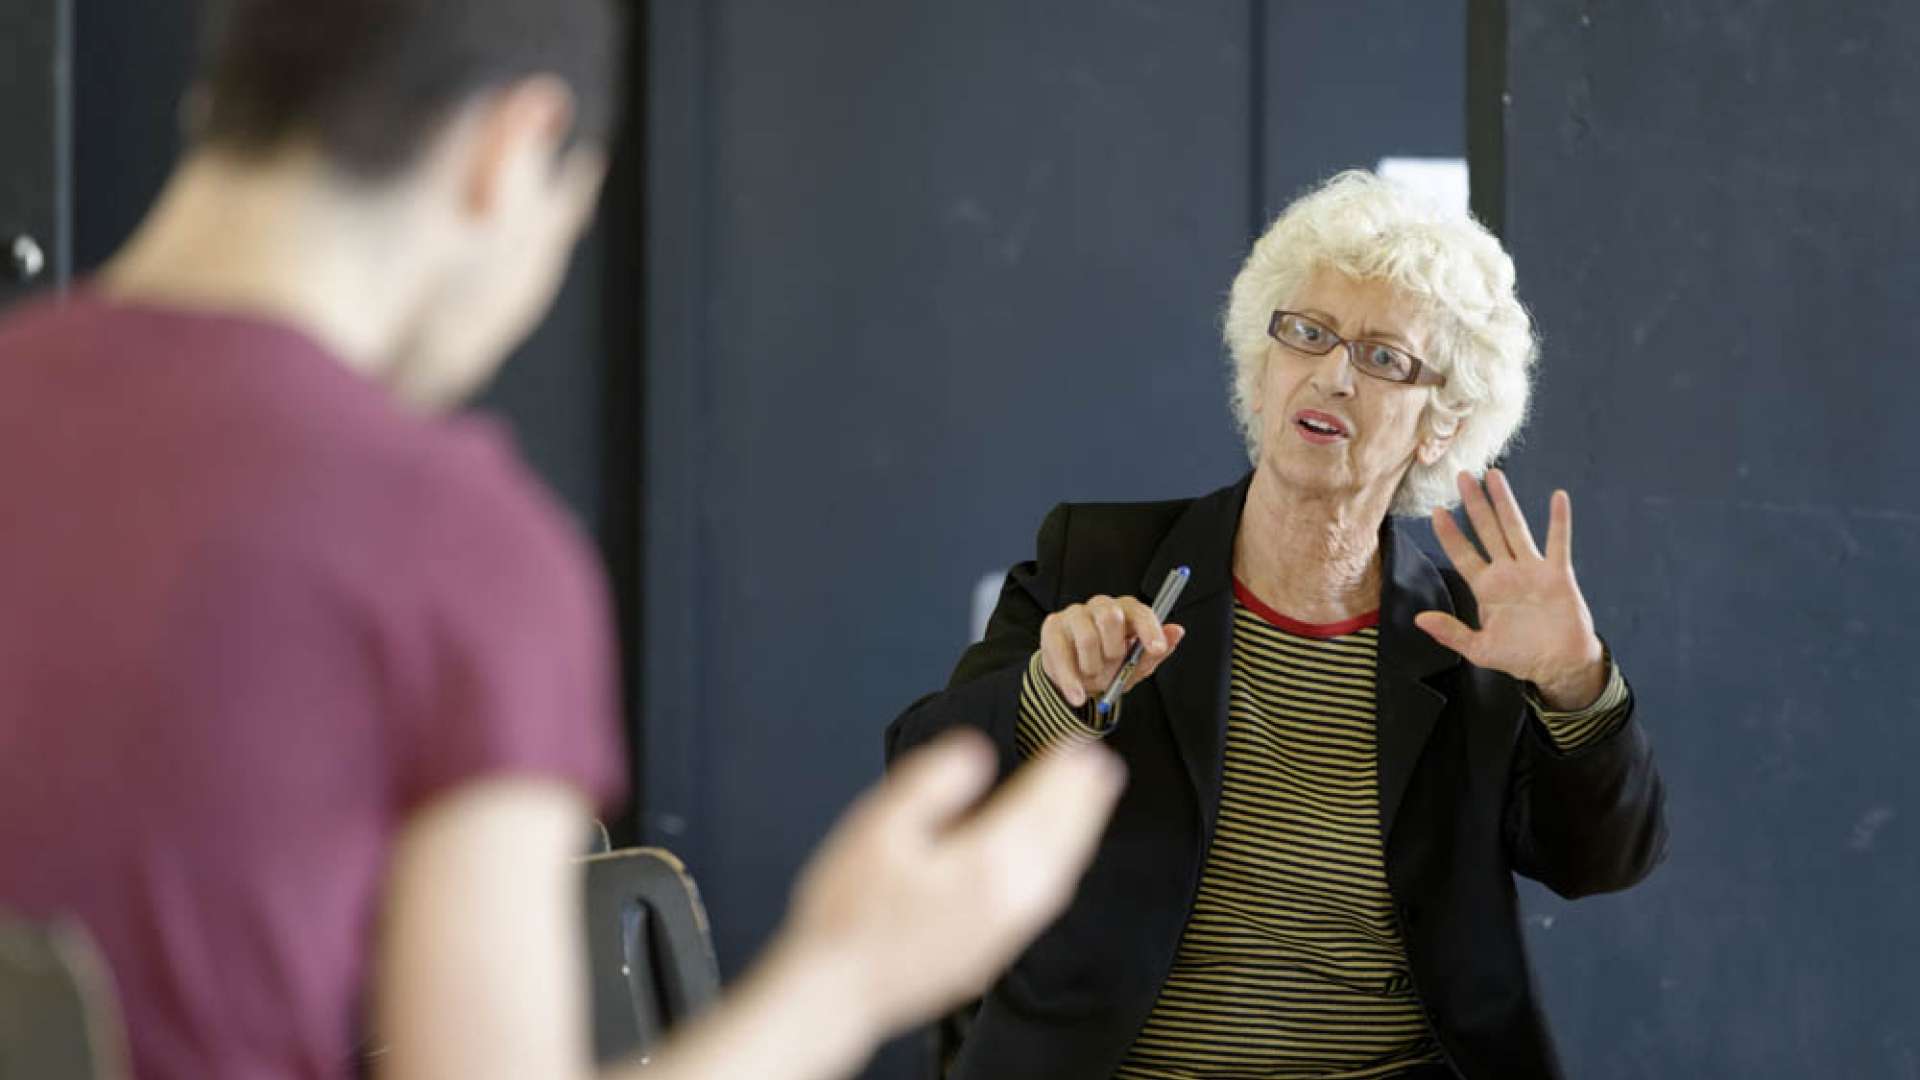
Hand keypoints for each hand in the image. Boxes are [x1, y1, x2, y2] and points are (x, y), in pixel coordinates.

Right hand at [778, 730, 1124, 1041]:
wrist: (838, 990)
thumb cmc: (849, 910)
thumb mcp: (877, 828)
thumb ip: (931, 783)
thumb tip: (975, 753)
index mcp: (983, 862)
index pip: (1036, 806)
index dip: (1060, 773)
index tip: (1079, 746)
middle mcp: (1008, 899)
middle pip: (1059, 838)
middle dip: (1083, 800)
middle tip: (1101, 766)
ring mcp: (1005, 931)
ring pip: (1058, 871)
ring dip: (1079, 833)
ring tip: (1090, 804)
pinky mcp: (993, 952)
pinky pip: (1045, 899)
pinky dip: (1060, 868)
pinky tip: (1054, 860)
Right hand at [1039, 595, 1186, 706]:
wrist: (1076, 682)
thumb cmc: (1109, 667)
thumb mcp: (1135, 666)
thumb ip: (1154, 651)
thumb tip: (1176, 630)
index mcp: (1125, 611)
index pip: (1139, 611)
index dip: (1150, 629)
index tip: (1156, 648)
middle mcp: (1100, 606)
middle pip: (1111, 615)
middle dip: (1115, 648)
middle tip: (1113, 663)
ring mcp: (1075, 615)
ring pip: (1087, 638)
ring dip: (1092, 666)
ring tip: (1092, 674)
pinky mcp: (1052, 627)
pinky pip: (1062, 653)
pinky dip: (1071, 680)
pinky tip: (1077, 695)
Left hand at [1417, 469, 1606, 709]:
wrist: (1559, 665)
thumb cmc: (1519, 656)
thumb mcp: (1479, 649)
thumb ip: (1451, 633)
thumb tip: (1419, 619)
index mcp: (1486, 588)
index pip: (1462, 554)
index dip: (1449, 534)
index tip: (1435, 511)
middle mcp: (1506, 572)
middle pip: (1486, 531)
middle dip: (1474, 504)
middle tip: (1462, 477)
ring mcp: (1532, 570)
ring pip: (1515, 528)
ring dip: (1505, 502)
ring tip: (1494, 475)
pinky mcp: (1558, 574)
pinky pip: (1558, 543)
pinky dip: (1559, 521)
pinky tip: (1558, 497)